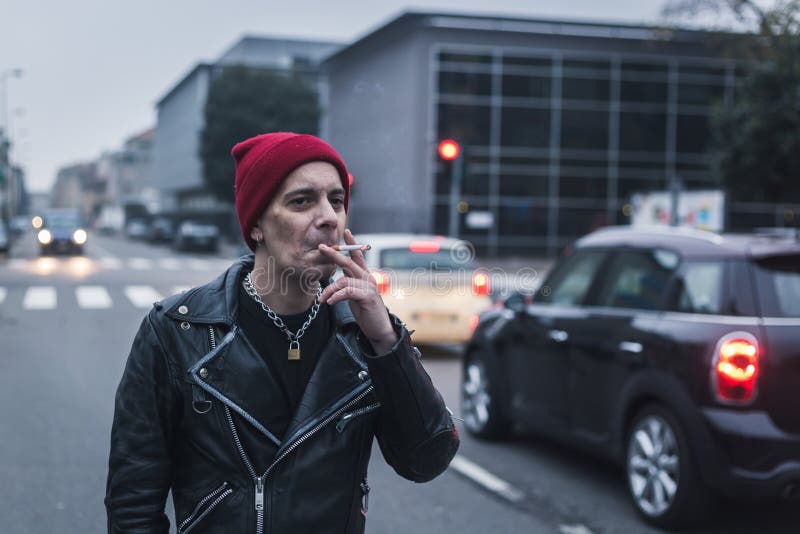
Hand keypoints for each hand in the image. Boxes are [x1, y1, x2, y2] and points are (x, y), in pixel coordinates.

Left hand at [318, 229, 397, 353]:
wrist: (379, 329)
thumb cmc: (366, 312)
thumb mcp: (356, 295)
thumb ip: (349, 283)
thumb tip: (339, 275)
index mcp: (365, 276)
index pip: (359, 256)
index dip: (353, 244)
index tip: (347, 232)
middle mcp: (368, 279)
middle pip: (349, 262)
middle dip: (334, 254)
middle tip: (321, 248)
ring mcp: (369, 287)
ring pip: (344, 280)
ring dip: (329, 290)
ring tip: (322, 300)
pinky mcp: (367, 298)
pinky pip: (347, 292)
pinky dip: (336, 296)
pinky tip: (330, 302)